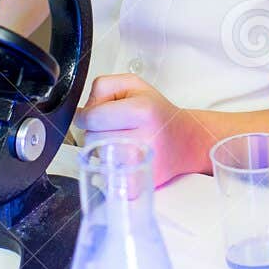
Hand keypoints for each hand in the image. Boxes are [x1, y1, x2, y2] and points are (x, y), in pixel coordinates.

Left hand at [74, 73, 210, 185]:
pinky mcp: (138, 184)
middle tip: (116, 128)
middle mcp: (143, 138)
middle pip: (91, 139)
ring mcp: (141, 164)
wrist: (185, 140)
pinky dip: (110, 170)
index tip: (97, 116)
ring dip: (103, 150)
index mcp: (142, 111)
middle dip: (97, 132)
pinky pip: (107, 179)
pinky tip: (124, 160)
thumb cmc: (157, 112)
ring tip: (122, 143)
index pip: (92, 117)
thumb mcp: (133, 84)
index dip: (88, 115)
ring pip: (96, 157)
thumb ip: (102, 87)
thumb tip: (82, 113)